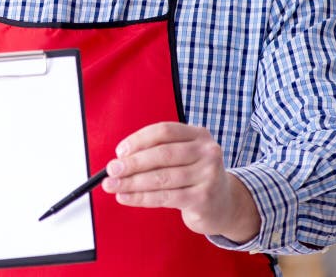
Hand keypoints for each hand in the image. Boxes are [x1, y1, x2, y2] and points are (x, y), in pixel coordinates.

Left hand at [102, 122, 260, 242]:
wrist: (224, 204)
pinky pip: (165, 197)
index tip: (120, 151)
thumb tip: (120, 159)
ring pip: (161, 178)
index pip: (164, 131)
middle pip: (162, 154)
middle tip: (111, 169)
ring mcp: (208, 175)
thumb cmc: (194, 176)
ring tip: (113, 185)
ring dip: (132, 182)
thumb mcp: (183, 156)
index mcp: (199, 134)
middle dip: (132, 163)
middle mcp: (207, 152)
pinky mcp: (204, 198)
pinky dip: (141, 198)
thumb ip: (157, 152)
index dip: (139, 140)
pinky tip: (125, 197)